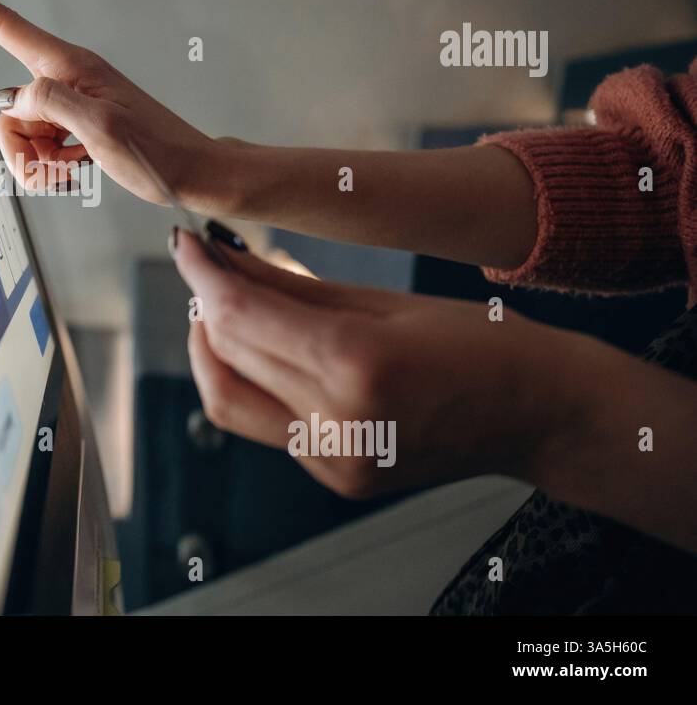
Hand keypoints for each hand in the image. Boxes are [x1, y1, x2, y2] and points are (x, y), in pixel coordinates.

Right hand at [0, 0, 221, 207]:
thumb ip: (51, 104)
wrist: (191, 172)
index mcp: (69, 65)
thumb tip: (11, 97)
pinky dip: (48, 167)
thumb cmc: (156, 151)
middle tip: (59, 163)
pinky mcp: (70, 127)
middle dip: (18, 145)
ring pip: (18, 132)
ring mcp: (66, 104)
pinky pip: (35, 147)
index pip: (6, 24)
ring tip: (73, 169)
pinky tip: (76, 170)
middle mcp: (62, 78)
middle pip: (5, 105)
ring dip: (35, 162)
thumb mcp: (101, 128)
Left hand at [170, 229, 582, 497]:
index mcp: (359, 367)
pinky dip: (254, 381)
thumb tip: (220, 256)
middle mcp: (339, 425)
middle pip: (227, 358)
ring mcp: (335, 462)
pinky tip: (271, 349)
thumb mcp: (381, 298)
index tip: (184, 243)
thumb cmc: (479, 341)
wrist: (539, 414)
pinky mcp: (335, 478)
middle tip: (205, 268)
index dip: (201, 274)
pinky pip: (267, 425)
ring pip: (230, 402)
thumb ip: (289, 284)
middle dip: (203, 307)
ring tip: (229, 308)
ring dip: (215, 351)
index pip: (241, 316)